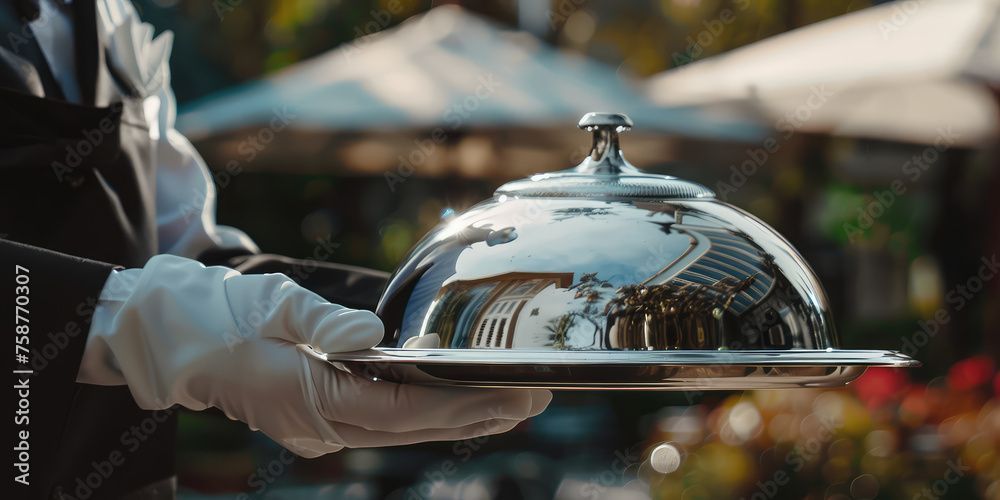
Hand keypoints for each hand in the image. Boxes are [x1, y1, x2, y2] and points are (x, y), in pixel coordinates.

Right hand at [79, 255, 550, 456]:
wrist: (169, 337)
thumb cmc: (216, 316)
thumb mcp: (268, 307)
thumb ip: (322, 324)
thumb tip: (373, 336)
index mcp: (308, 398)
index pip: (403, 411)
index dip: (462, 407)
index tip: (512, 398)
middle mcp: (318, 423)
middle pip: (413, 427)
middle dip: (477, 416)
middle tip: (536, 401)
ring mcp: (317, 426)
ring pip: (401, 429)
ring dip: (457, 419)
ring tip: (511, 407)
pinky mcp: (317, 415)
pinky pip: (382, 421)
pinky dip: (424, 415)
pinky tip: (455, 405)